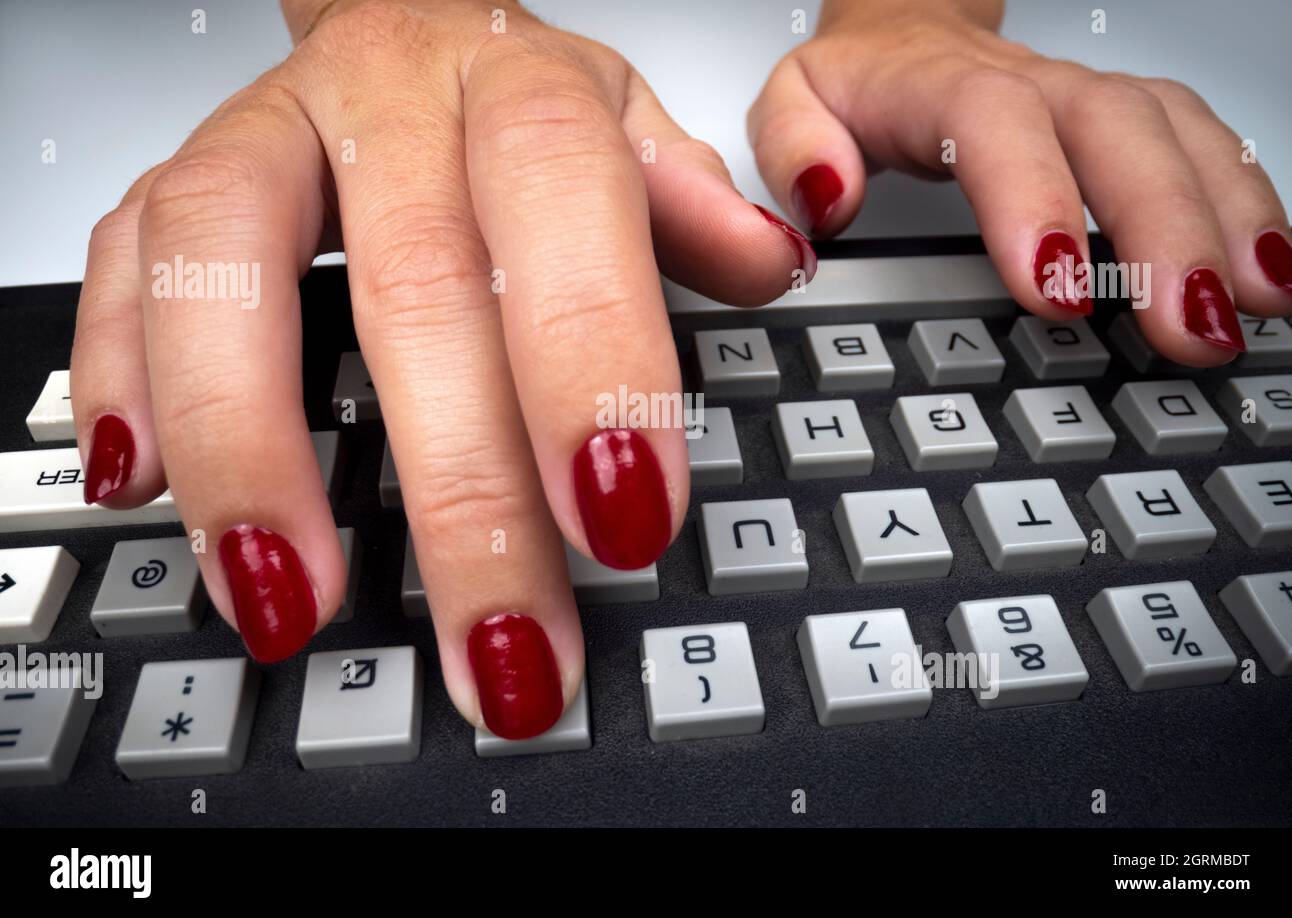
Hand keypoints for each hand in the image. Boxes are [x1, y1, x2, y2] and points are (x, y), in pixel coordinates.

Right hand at [69, 0, 807, 738]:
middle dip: (460, 490)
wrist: (404, 26)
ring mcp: (267, 140)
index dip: (591, 364)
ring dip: (251, 450)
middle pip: (415, 291)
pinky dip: (122, 373)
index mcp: (519, 87)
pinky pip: (121, 262)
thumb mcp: (629, 133)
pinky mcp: (174, 182)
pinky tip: (143, 484)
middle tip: (504, 643)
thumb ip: (693, 202)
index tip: (622, 518)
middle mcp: (387, 104)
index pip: (563, 206)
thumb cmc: (520, 109)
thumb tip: (773, 265)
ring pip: (225, 269)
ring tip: (288, 601)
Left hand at [748, 0, 1291, 363]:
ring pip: (1179, 134)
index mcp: (945, 83)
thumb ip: (796, 144)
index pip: (996, 124)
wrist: (906, 34)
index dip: (1034, 200)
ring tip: (1261, 301)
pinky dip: (1246, 203)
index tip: (1055, 290)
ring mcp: (1094, 99)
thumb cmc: (862, 84)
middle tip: (1186, 324)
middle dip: (1162, 230)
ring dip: (1228, 218)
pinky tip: (1272, 267)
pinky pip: (1204, 145)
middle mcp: (1037, 84)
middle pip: (1117, 132)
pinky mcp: (1131, 121)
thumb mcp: (796, 101)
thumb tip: (824, 196)